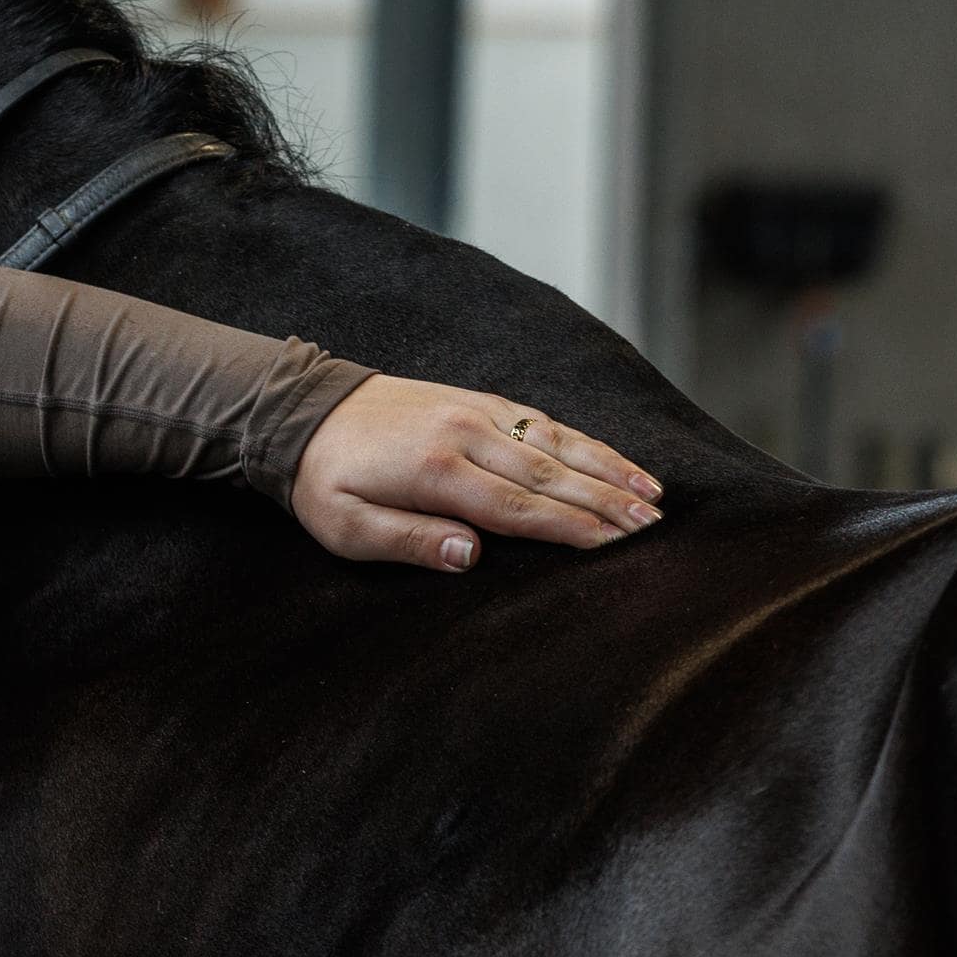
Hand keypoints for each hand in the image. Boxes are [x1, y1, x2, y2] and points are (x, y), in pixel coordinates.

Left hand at [291, 373, 663, 571]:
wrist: (303, 411)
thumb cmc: (323, 482)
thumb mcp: (345, 526)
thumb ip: (406, 541)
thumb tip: (470, 555)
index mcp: (434, 471)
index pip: (517, 506)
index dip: (569, 529)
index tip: (614, 547)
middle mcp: (465, 434)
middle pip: (550, 474)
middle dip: (606, 503)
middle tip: (653, 529)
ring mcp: (477, 411)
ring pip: (557, 443)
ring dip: (608, 470)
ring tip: (652, 497)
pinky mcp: (479, 401)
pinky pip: (543, 422)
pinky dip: (585, 442)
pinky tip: (614, 462)